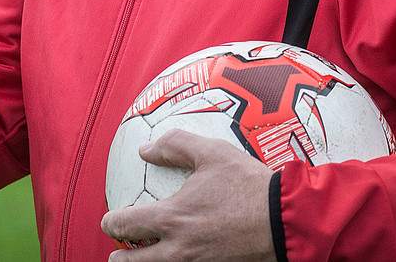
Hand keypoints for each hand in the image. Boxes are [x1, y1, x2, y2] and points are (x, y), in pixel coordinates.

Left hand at [101, 129, 276, 261]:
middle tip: (120, 249)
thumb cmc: (249, 185)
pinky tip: (179, 257)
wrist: (286, 219)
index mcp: (171, 218)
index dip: (110, 222)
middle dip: (120, 256)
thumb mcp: (212, 152)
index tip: (110, 220)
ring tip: (144, 257)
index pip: (123, 225)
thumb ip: (175, 145)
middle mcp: (178, 249)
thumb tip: (147, 149)